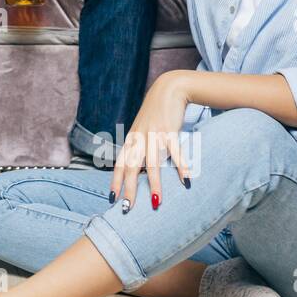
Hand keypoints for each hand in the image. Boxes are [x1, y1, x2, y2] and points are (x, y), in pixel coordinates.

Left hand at [110, 70, 192, 212]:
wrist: (168, 89)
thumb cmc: (155, 114)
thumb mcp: (142, 130)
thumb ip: (138, 148)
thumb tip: (138, 171)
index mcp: (131, 139)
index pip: (119, 163)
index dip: (115, 181)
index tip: (112, 198)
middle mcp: (139, 138)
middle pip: (131, 167)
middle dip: (129, 188)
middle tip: (128, 208)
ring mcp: (154, 134)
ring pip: (152, 163)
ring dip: (154, 184)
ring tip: (156, 202)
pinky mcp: (170, 130)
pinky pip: (175, 152)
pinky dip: (180, 167)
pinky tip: (185, 180)